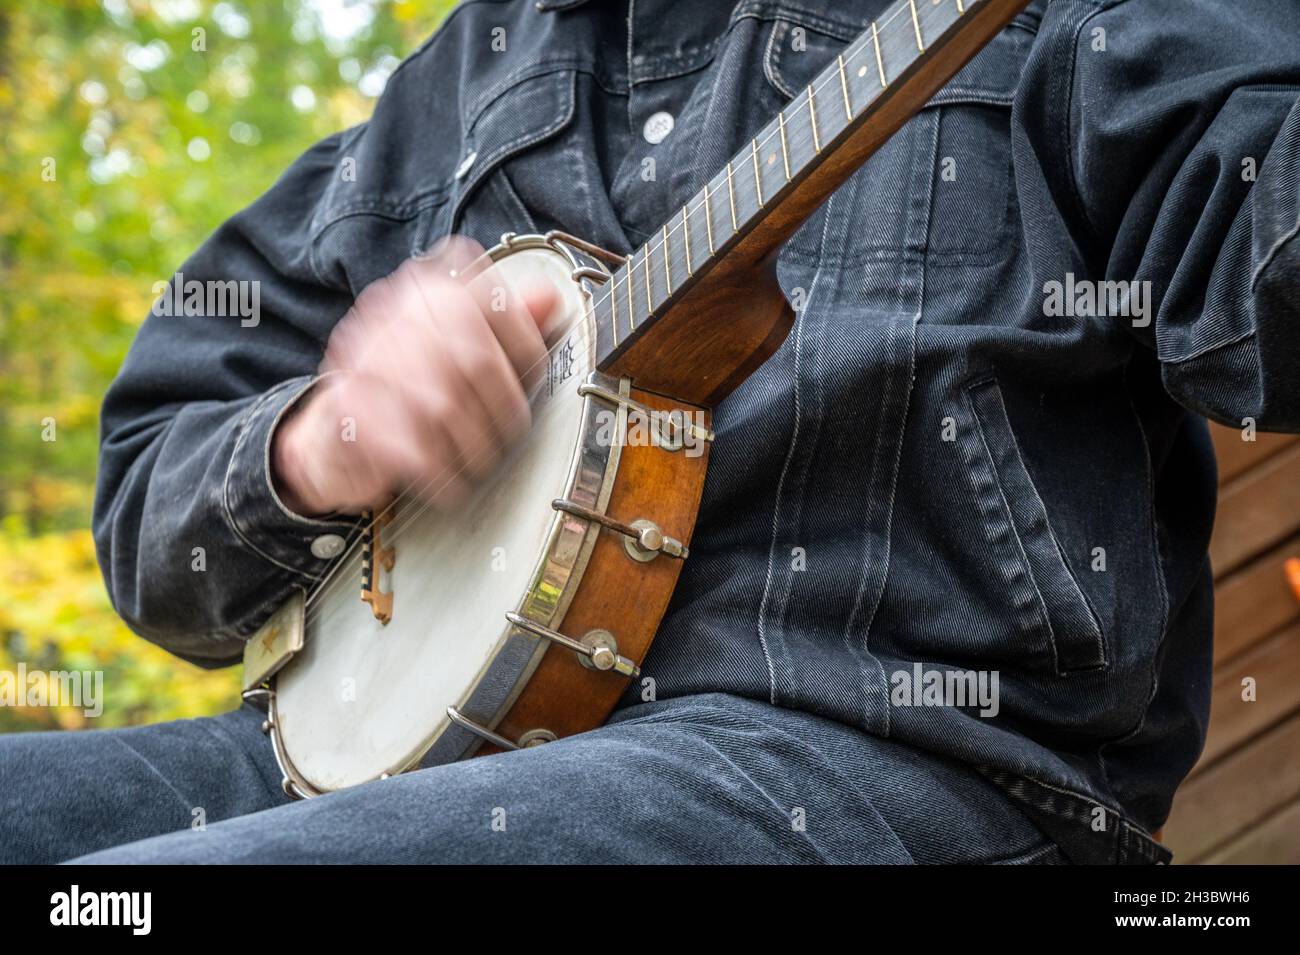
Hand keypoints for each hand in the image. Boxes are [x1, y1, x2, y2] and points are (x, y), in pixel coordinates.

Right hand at [272, 237, 559, 515]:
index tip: (531, 379)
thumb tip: (549, 297)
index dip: (527, 347)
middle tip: (509, 433)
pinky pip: (414, 449)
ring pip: (446, 408)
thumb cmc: (415, 387)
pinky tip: (449, 480)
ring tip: (480, 458)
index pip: (494, 303)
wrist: (338, 432)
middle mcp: (393, 314)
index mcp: (427, 289)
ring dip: (475, 446)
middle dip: (505, 408)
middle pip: (477, 361)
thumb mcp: (464, 347)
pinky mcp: (351, 412)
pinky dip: (442, 473)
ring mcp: (366, 361)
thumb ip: (509, 322)